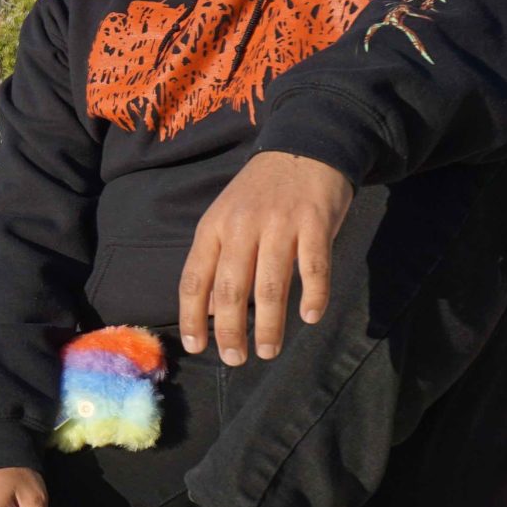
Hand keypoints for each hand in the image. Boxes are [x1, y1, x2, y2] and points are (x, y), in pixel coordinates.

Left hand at [178, 150, 352, 365]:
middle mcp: (241, 227)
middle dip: (230, 331)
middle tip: (235, 359)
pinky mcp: (315, 223)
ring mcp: (279, 224)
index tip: (196, 346)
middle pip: (229, 289)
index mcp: (213, 227)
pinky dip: (313, 296)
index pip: (193, 279)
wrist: (304, 146)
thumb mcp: (225, 218)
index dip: (191, 317)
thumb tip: (205, 310)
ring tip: (267, 351)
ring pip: (270, 286)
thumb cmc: (260, 192)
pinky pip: (314, 268)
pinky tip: (309, 317)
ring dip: (268, 324)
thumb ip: (215, 260)